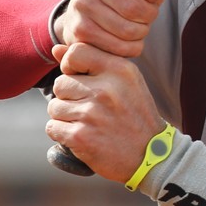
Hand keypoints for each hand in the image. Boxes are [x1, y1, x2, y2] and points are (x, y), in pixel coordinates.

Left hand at [46, 42, 164, 183]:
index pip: (76, 52)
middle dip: (70, 97)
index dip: (71, 66)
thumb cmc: (135, 116)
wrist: (152, 156)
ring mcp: (91, 113)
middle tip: (93, 110)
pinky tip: (84, 136)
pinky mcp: (80, 136)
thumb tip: (56, 48)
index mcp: (119, 70)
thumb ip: (93, 62)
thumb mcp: (125, 83)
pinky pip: (53, 127)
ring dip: (66, 117)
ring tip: (90, 124)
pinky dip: (63, 134)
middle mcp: (105, 89)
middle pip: (61, 83)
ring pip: (54, 106)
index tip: (83, 80)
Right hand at [55, 0, 179, 57]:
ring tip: (138, 23)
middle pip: (134, 9)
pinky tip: (128, 37)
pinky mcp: (77, 29)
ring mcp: (79, 3)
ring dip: (141, 32)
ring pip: (127, 30)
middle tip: (147, 13)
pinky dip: (130, 47)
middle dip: (149, 15)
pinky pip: (116, 47)